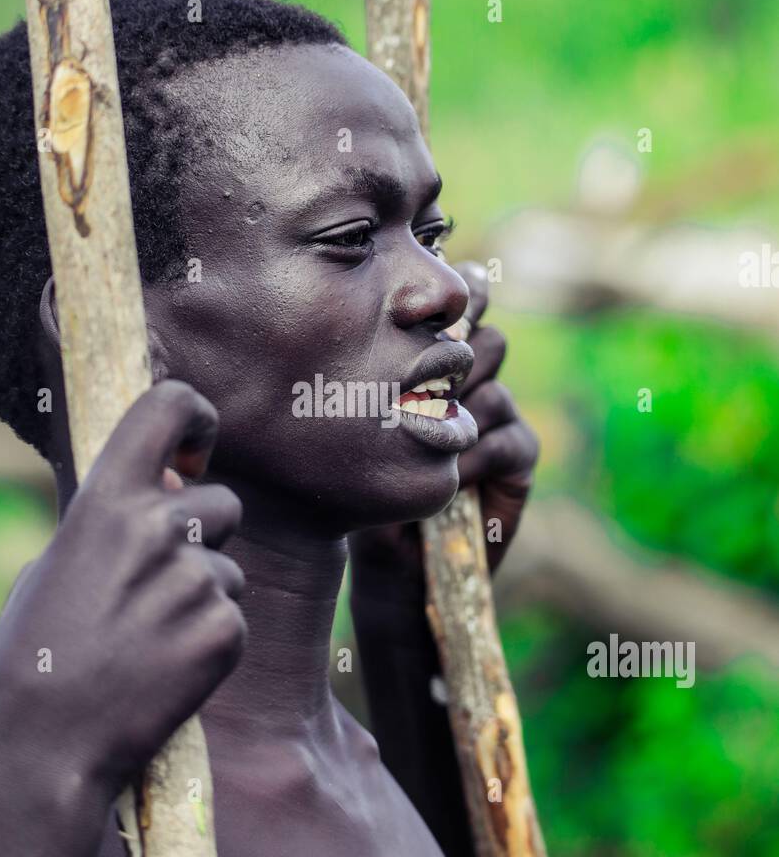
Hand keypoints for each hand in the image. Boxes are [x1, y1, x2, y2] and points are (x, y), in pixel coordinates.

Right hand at [0, 380, 246, 802]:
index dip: (196, 418)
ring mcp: (196, 580)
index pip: (170, 406)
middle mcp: (158, 528)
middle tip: (155, 589)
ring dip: (202, 596)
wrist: (44, 746)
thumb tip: (172, 484)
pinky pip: (232, 619)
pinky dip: (209, 642)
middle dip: (201, 537)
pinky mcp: (223, 631)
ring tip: (146, 640)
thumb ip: (113, 518)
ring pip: (228, 569)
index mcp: (106, 500)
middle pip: (221, 503)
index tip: (195, 448)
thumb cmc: (36, 654)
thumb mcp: (57, 563)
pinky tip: (164, 671)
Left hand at [349, 261, 537, 590]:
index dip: (459, 296)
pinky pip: (509, 435)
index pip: (461, 308)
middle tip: (419, 379)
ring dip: (458, 405)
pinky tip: (451, 474)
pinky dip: (477, 453)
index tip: (433, 303)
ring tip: (424, 435)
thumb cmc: (358, 484)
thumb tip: (339, 317)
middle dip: (453, 350)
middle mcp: (470, 381)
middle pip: (482, 336)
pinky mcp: (517, 458)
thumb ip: (358, 371)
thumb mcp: (347, 423)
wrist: (389, 560)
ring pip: (495, 381)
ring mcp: (497, 416)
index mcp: (433, 361)